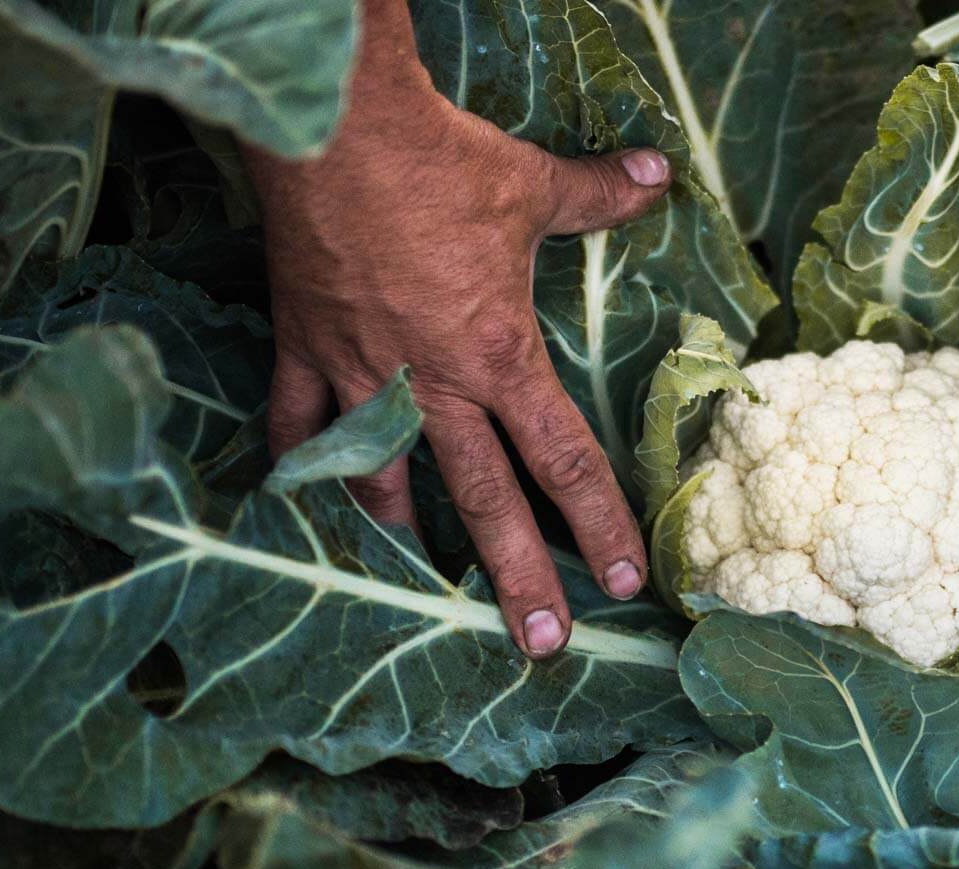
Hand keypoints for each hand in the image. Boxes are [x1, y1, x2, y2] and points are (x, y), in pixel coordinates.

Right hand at [246, 61, 670, 658]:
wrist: (330, 132)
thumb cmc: (438, 163)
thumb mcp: (533, 183)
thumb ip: (600, 196)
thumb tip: (659, 176)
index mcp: (500, 357)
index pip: (566, 461)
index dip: (602, 525)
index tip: (625, 583)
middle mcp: (435, 386)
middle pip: (487, 501)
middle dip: (519, 578)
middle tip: (541, 647)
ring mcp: (363, 377)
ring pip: (386, 479)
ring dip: (406, 533)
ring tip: (420, 578)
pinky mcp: (305, 350)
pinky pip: (299, 424)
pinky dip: (304, 462)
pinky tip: (309, 493)